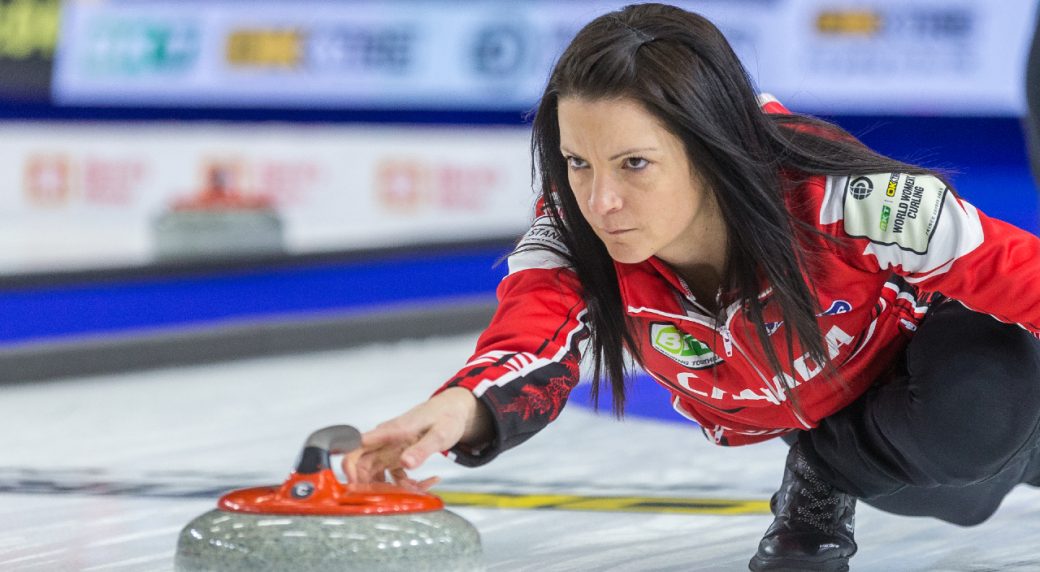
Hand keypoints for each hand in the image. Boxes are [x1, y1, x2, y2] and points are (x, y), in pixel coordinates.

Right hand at [343, 387, 490, 491]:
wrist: (453, 409)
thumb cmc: (445, 416)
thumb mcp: (439, 434)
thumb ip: (422, 449)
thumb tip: (406, 463)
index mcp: (390, 431)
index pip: (357, 445)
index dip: (349, 465)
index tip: (353, 485)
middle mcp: (385, 441)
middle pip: (362, 464)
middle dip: (369, 485)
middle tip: (386, 499)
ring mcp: (390, 449)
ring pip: (377, 473)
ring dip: (390, 488)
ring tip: (413, 491)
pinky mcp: (398, 455)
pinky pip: (393, 475)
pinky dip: (405, 485)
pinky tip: (423, 484)